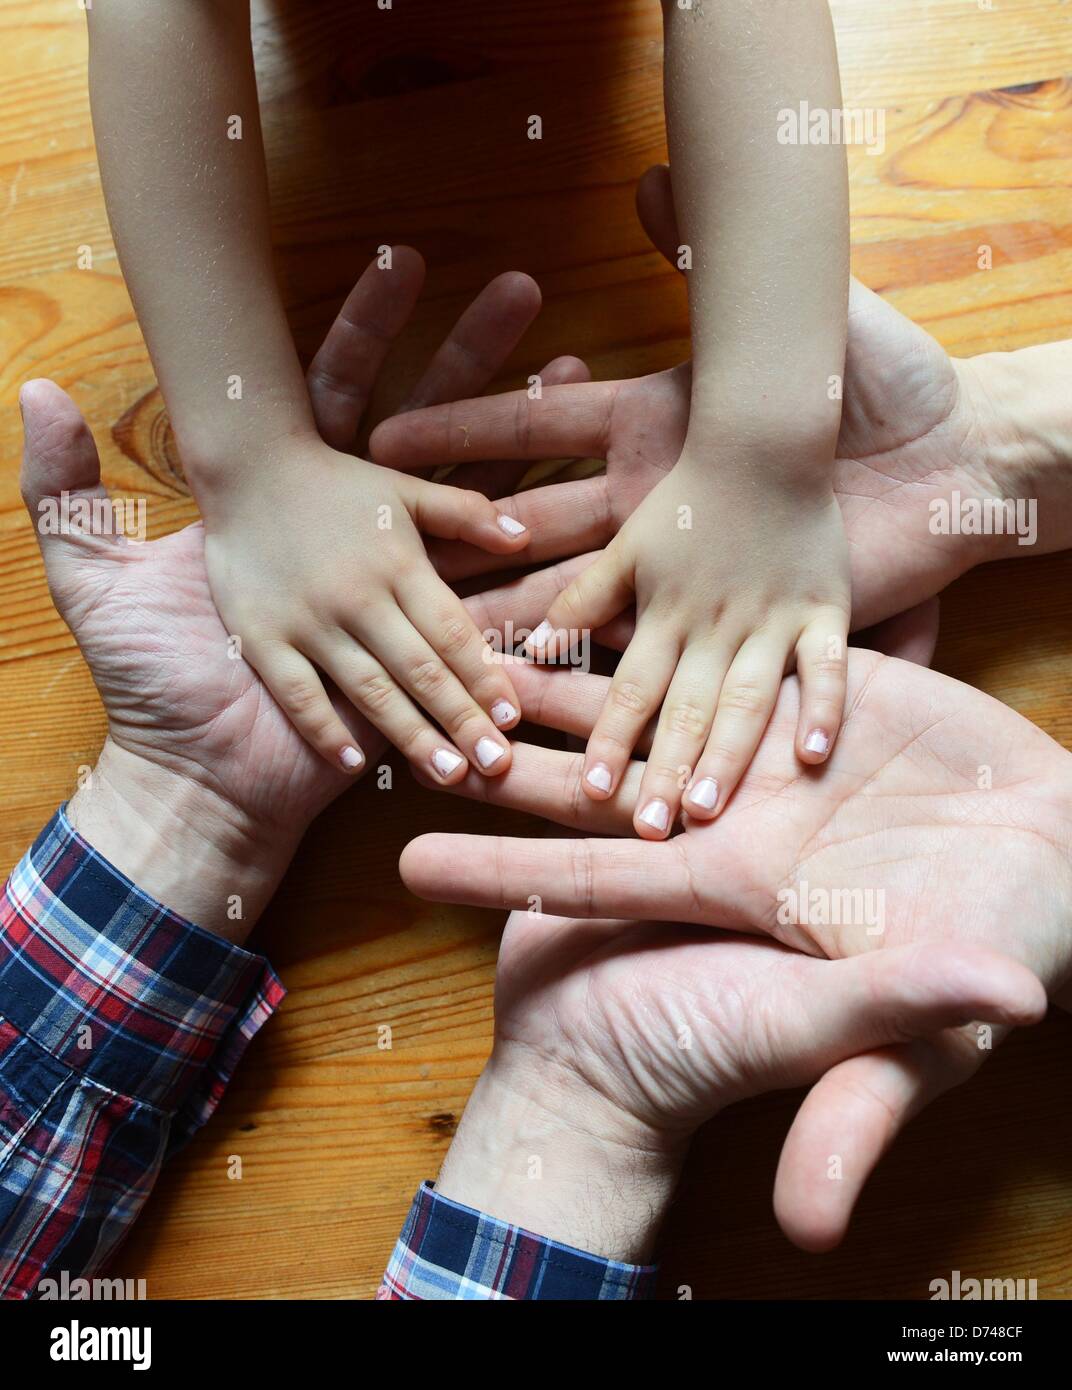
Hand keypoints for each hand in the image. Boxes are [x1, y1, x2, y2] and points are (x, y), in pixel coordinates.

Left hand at [17, 254, 573, 933]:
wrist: (197, 776)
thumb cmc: (151, 681)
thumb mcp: (94, 581)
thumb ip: (66, 492)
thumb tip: (32, 388)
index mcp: (289, 508)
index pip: (337, 394)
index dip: (367, 326)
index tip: (401, 259)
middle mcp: (351, 541)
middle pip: (424, 427)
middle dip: (474, 358)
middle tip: (523, 291)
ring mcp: (395, 593)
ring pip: (473, 497)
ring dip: (526, 433)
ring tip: (580, 375)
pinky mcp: (425, 650)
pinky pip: (489, 593)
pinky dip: (539, 552)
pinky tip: (589, 502)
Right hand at [201, 430, 532, 781]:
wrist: (244, 465)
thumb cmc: (334, 483)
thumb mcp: (405, 488)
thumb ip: (466, 513)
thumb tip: (526, 538)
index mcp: (398, 564)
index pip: (452, 634)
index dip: (484, 678)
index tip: (513, 719)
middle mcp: (358, 598)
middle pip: (421, 670)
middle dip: (463, 721)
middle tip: (498, 765)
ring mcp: (308, 621)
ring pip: (369, 690)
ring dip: (412, 736)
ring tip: (449, 774)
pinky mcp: (261, 637)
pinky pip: (298, 693)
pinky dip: (325, 729)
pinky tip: (355, 764)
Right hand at [370, 165, 1070, 630]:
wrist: (954, 457)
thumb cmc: (877, 383)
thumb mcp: (790, 320)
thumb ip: (716, 267)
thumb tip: (655, 182)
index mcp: (651, 432)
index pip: (533, 431)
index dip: (457, 433)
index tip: (380, 444)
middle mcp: (655, 507)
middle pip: (540, 536)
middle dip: (467, 564)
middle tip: (393, 592)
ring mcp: (696, 570)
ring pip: (590, 614)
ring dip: (524, 641)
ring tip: (462, 681)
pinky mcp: (743, 619)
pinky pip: (676, 666)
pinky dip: (619, 690)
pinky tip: (570, 724)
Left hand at [399, 650, 1071, 1244]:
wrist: (1063, 861)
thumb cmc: (999, 945)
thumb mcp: (920, 1033)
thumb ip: (855, 1108)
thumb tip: (813, 1229)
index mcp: (729, 881)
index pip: (589, 874)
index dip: (502, 868)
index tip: (405, 863)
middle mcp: (726, 807)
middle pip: (584, 776)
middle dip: (498, 753)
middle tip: (402, 721)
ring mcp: (764, 741)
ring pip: (636, 694)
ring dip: (557, 672)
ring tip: (466, 636)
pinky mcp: (812, 683)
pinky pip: (720, 639)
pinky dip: (659, 608)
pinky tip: (598, 576)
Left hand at [523, 444, 850, 835]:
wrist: (768, 439)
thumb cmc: (694, 498)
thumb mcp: (630, 546)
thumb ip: (584, 600)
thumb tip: (533, 647)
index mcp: (666, 615)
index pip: (630, 689)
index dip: (610, 740)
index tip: (591, 791)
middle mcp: (716, 626)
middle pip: (685, 706)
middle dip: (662, 768)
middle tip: (643, 829)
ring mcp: (775, 620)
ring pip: (748, 695)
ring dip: (726, 751)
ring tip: (704, 808)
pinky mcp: (828, 610)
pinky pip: (830, 664)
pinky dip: (824, 706)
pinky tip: (813, 757)